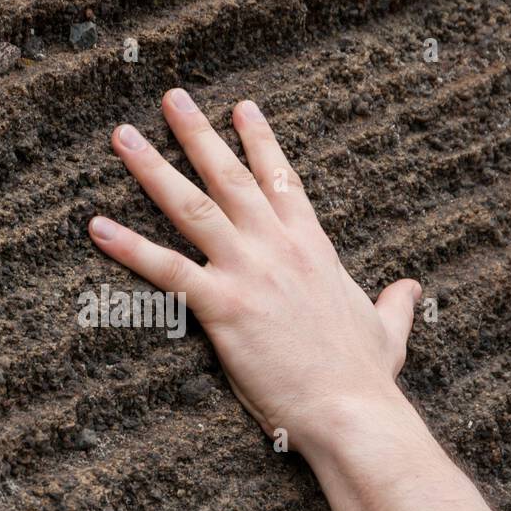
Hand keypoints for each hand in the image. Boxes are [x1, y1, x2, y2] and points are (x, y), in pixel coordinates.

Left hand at [88, 89, 421, 449]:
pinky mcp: (223, 307)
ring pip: (192, 207)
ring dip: (153, 168)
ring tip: (123, 136)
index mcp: (314, 250)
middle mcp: (278, 249)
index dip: (260, 143)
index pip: (282, 181)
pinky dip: (129, 247)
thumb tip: (412, 288)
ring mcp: (249, 273)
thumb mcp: (388, 331)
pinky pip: (166, 270)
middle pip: (230, 178)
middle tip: (171, 98)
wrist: (355, 412)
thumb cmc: (367, 379)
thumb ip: (395, 304)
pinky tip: (98, 226)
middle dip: (198, 134)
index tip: (242, 108)